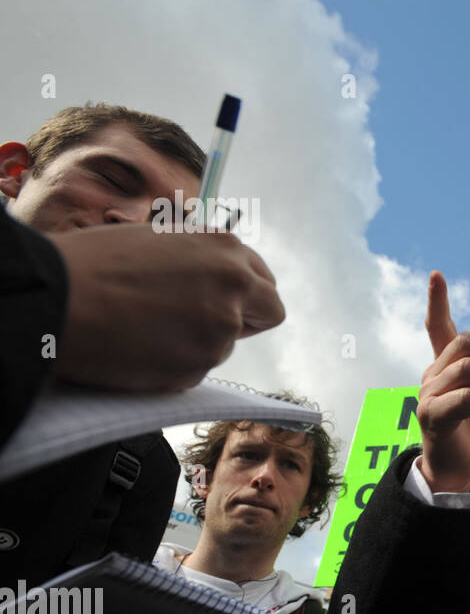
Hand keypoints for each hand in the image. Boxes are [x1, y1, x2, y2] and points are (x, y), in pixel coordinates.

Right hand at [50, 224, 284, 390]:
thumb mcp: (158, 242)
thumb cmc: (92, 264)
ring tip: (145, 331)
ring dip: (197, 344)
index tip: (230, 302)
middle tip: (208, 326)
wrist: (56, 298)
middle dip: (247, 320)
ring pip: (225, 345)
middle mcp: (234, 286)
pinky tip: (137, 349)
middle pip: (270, 312)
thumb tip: (213, 279)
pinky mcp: (200, 365)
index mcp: (224, 249)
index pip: (262, 280)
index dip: (246, 294)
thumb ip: (198, 261)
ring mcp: (221, 328)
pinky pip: (194, 371)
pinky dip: (172, 366)